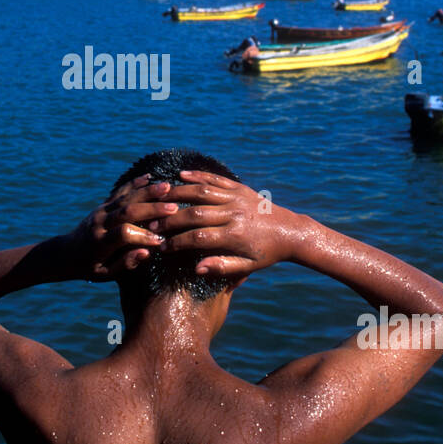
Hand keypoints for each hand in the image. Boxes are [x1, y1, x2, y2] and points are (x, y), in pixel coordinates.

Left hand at [68, 174, 181, 278]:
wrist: (67, 253)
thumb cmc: (89, 268)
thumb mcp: (104, 274)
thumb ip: (125, 264)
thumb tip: (146, 253)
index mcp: (100, 242)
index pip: (123, 234)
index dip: (142, 236)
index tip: (161, 241)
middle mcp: (100, 223)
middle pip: (127, 212)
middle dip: (151, 209)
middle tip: (174, 208)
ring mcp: (101, 211)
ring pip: (126, 198)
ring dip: (147, 192)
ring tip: (168, 187)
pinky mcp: (103, 205)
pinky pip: (120, 192)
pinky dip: (135, 184)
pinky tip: (150, 177)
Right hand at [157, 170, 307, 278]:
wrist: (291, 231)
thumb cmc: (266, 254)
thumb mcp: (247, 266)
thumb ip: (221, 267)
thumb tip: (196, 269)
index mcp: (235, 236)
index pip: (198, 238)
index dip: (177, 243)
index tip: (161, 247)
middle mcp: (234, 214)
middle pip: (195, 214)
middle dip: (171, 220)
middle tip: (152, 224)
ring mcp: (237, 198)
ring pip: (202, 192)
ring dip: (178, 194)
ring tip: (159, 197)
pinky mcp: (240, 187)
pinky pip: (216, 179)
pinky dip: (198, 176)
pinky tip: (180, 175)